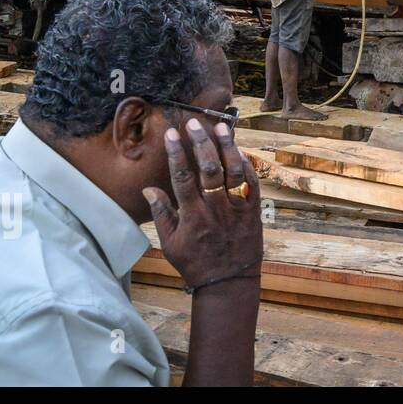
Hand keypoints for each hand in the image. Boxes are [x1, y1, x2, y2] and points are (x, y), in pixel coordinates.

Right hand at [143, 119, 262, 290]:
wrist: (229, 281)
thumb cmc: (196, 263)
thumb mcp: (170, 243)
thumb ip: (162, 214)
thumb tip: (149, 189)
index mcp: (192, 216)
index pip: (182, 178)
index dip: (177, 153)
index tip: (172, 133)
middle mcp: (215, 209)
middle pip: (209, 169)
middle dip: (201, 143)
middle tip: (194, 123)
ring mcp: (236, 208)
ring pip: (234, 172)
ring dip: (227, 147)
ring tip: (220, 127)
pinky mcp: (253, 210)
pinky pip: (252, 183)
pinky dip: (247, 165)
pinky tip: (240, 149)